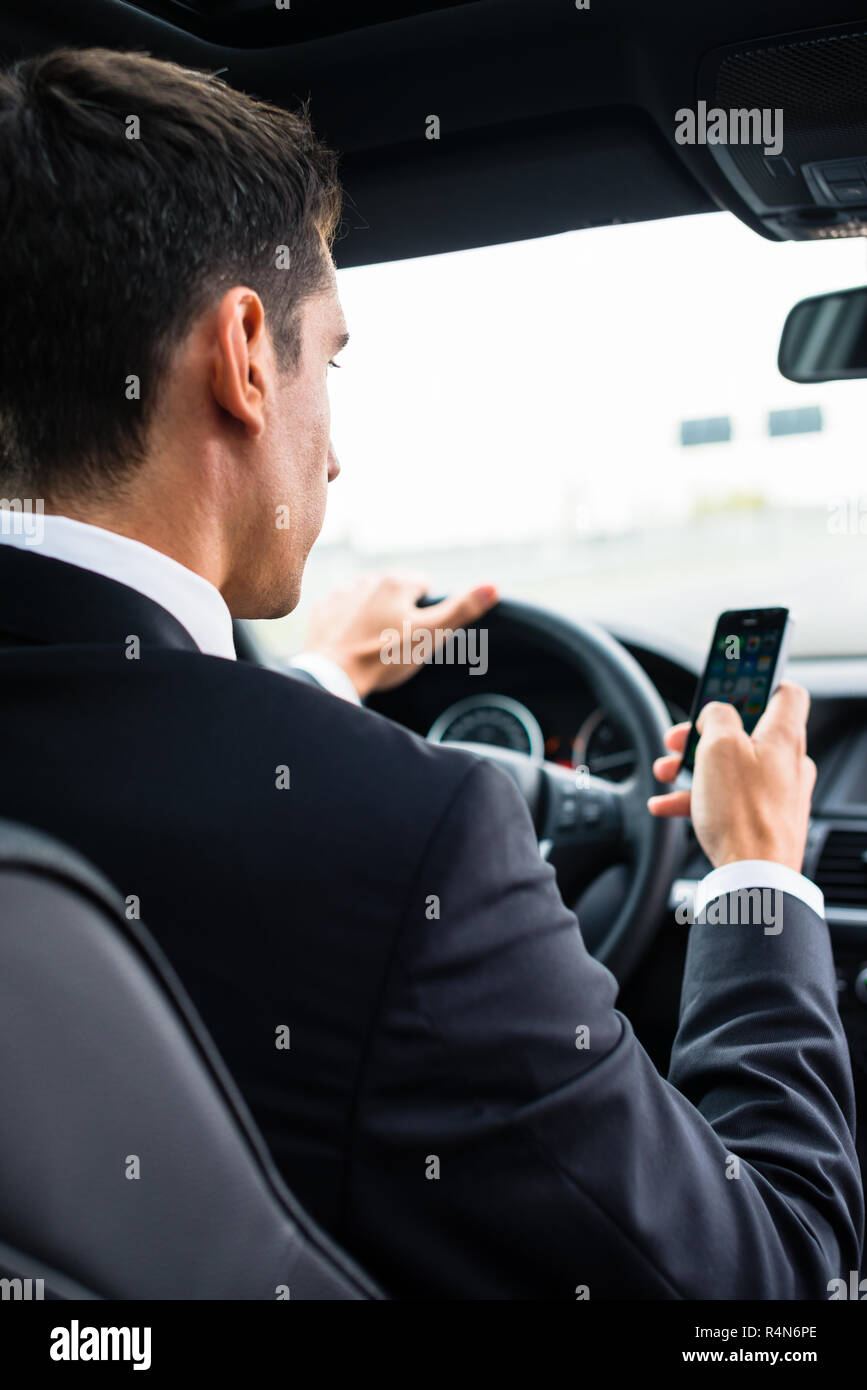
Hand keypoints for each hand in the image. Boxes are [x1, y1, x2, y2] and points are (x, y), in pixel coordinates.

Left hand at [305, 573, 498, 697]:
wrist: (333, 674)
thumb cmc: (384, 657)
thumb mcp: (431, 635)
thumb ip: (462, 609)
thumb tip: (494, 585)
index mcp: (396, 582)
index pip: (425, 586)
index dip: (427, 612)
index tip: (418, 633)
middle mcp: (367, 579)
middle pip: (397, 592)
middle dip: (402, 613)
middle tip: (397, 644)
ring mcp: (342, 594)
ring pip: (370, 599)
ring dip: (376, 616)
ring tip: (375, 646)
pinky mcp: (324, 610)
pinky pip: (345, 611)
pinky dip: (351, 623)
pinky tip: (354, 644)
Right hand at [647, 682, 816, 872]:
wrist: (755, 876)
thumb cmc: (743, 814)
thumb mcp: (719, 747)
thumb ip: (716, 716)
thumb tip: (716, 711)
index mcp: (783, 737)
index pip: (786, 692)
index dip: (758, 682)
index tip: (731, 683)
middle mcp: (787, 763)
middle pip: (746, 731)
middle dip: (704, 732)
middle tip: (678, 738)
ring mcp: (776, 794)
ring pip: (732, 766)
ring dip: (694, 765)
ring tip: (666, 773)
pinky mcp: (763, 820)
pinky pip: (727, 798)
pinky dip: (697, 797)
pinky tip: (667, 805)